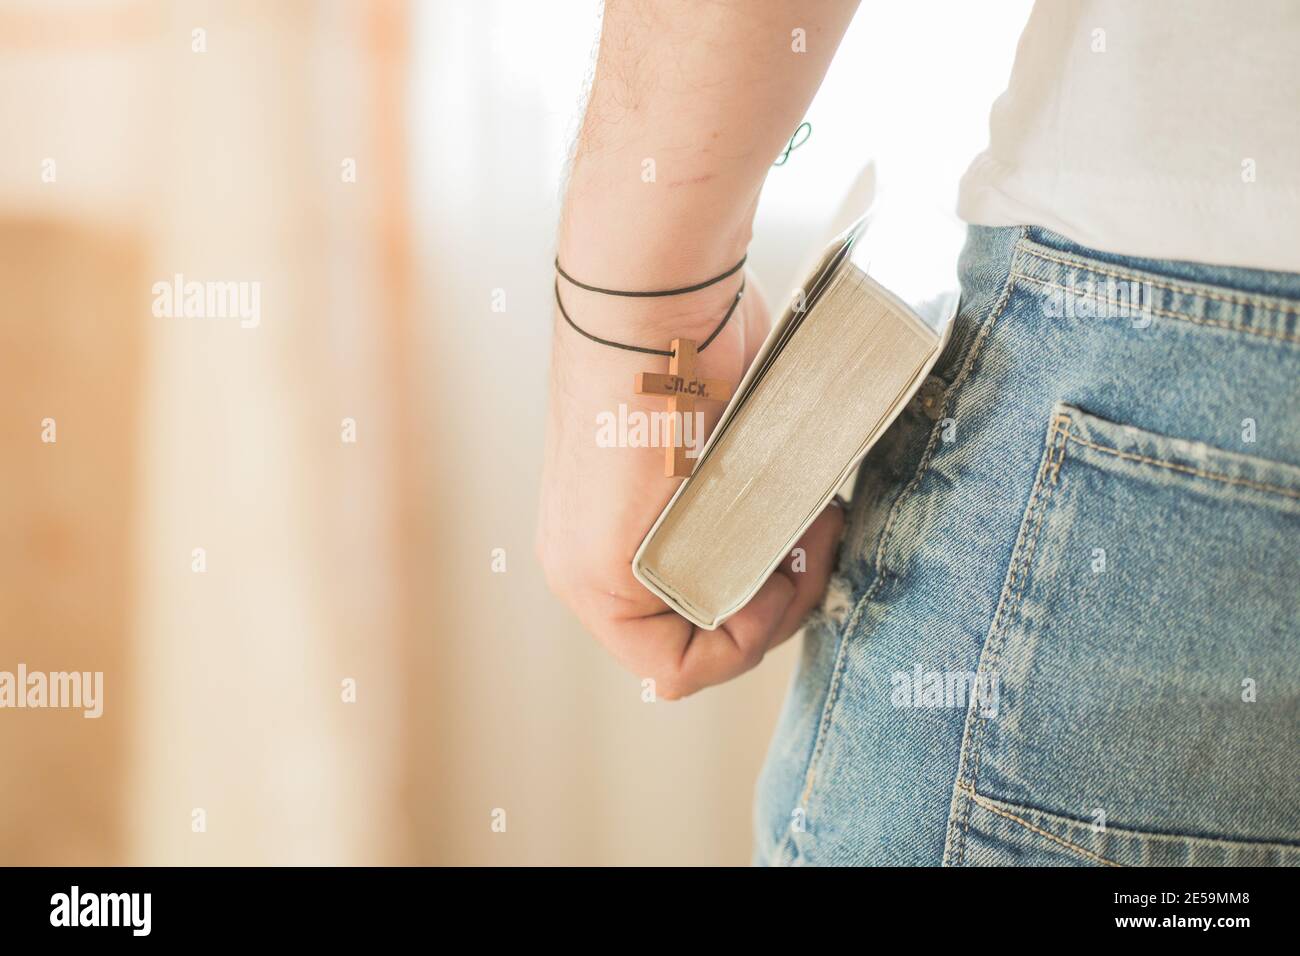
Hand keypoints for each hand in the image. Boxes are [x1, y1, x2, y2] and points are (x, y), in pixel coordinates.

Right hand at [537, 269, 844, 698]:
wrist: (654, 300)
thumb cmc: (642, 410)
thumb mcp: (641, 541)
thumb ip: (679, 603)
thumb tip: (723, 635)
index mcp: (592, 582)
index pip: (676, 668)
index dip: (743, 643)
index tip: (785, 583)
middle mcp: (609, 558)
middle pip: (702, 627)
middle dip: (768, 598)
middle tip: (812, 548)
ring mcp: (646, 513)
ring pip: (723, 579)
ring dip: (772, 562)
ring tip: (811, 519)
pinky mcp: (681, 473)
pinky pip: (729, 530)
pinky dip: (767, 525)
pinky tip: (799, 495)